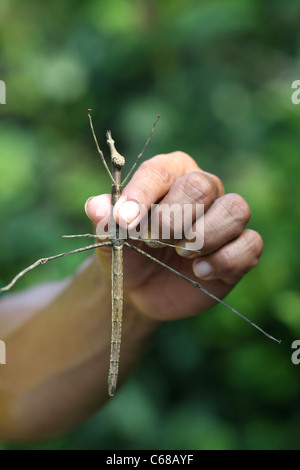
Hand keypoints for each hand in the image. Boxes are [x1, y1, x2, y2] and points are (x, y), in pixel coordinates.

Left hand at [85, 151, 262, 320]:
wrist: (141, 288)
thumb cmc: (128, 251)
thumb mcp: (110, 238)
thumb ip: (105, 221)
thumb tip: (96, 207)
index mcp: (171, 174)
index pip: (162, 170)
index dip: (143, 194)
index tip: (124, 221)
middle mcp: (204, 189)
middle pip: (202, 186)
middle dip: (173, 218)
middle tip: (153, 240)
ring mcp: (225, 219)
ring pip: (235, 209)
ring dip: (204, 236)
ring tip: (181, 255)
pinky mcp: (240, 248)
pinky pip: (251, 243)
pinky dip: (225, 260)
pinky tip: (201, 272)